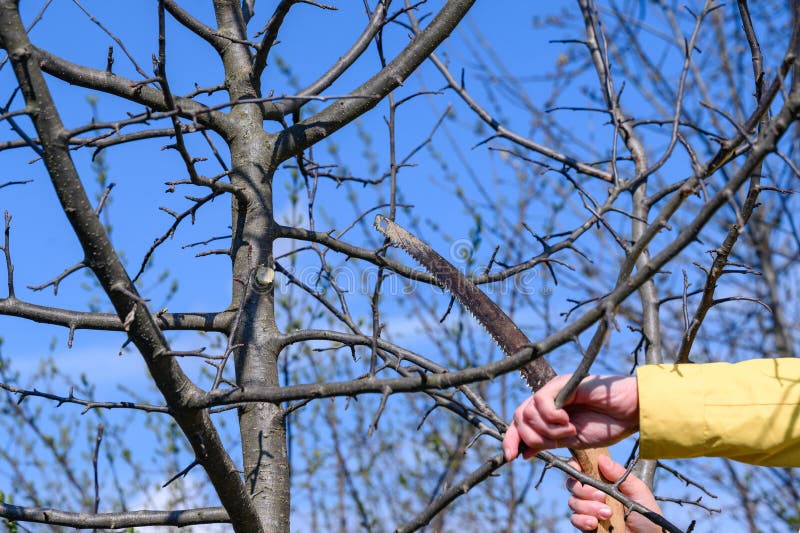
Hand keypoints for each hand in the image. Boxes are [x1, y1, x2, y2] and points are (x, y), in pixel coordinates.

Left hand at [502, 374, 638, 459]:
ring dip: (547, 430)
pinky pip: (541, 401)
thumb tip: (522, 453)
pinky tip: (568, 422)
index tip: (511, 457)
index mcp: (547, 412)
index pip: (519, 423)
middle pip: (519, 417)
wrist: (629, 412)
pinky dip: (552, 418)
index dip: (510, 439)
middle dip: (531, 436)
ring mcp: (553, 390)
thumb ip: (547, 442)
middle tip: (557, 441)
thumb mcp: (570, 440)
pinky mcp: (562, 383)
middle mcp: (547, 399)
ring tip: (569, 431)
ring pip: (528, 412)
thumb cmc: (606, 425)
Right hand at [567, 455, 662, 531]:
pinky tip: (595, 523)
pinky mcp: (586, 525)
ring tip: (608, 514)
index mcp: (603, 480)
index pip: (581, 468)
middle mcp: (592, 493)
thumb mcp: (638, 491)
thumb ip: (620, 474)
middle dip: (586, 491)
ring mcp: (589, 509)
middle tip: (603, 498)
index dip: (576, 467)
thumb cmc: (646, 513)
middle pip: (573, 485)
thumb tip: (602, 459)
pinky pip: (575, 519)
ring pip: (573, 502)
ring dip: (589, 507)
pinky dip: (583, 520)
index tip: (582, 471)